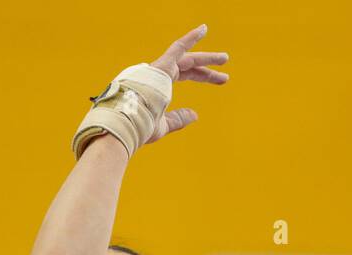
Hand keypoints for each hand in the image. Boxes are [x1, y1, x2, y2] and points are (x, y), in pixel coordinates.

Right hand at [144, 24, 228, 145]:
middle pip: (188, 68)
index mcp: (158, 86)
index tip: (219, 80)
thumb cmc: (139, 127)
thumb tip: (195, 115)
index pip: (183, 76)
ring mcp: (159, 70)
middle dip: (206, 71)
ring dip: (207, 58)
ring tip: (225, 58)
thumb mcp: (162, 125)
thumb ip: (178, 119)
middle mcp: (158, 75)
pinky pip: (177, 48)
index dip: (202, 77)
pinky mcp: (161, 67)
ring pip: (187, 59)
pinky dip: (190, 38)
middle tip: (225, 76)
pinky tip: (203, 30)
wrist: (126, 123)